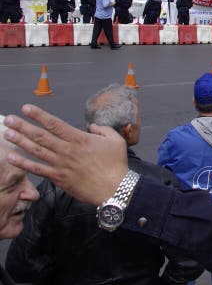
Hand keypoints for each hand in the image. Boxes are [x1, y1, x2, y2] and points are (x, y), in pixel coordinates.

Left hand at [3, 105, 128, 206]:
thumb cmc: (116, 164)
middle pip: (41, 136)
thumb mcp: (115, 140)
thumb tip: (93, 126)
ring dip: (20, 141)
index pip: (55, 124)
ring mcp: (61, 164)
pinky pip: (37, 169)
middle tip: (9, 119)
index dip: (39, 115)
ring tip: (7, 134)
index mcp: (80, 139)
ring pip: (36, 150)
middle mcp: (67, 150)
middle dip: (23, 126)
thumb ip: (103, 130)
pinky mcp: (58, 178)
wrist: (114, 188)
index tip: (26, 108)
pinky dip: (23, 164)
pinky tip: (12, 158)